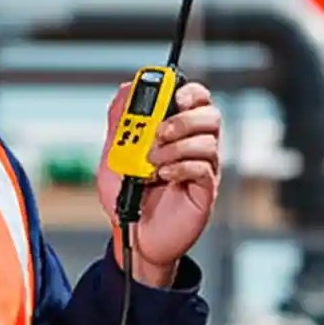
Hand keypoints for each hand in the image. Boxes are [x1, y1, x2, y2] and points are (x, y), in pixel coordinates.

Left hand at [96, 80, 221, 287]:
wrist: (131, 235)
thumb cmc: (127, 193)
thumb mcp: (113, 152)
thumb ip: (119, 120)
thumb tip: (126, 88)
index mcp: (176, 130)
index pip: (195, 98)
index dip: (189, 91)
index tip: (173, 96)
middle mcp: (194, 145)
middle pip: (210, 115)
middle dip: (184, 118)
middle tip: (160, 132)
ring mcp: (203, 167)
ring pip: (208, 140)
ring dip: (177, 146)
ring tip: (153, 161)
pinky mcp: (205, 189)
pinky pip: (204, 167)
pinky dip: (180, 166)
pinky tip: (163, 175)